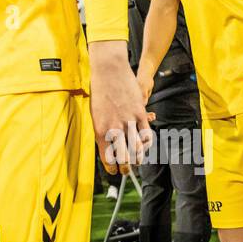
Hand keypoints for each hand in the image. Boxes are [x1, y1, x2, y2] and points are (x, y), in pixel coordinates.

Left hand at [88, 42, 153, 175]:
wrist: (109, 70)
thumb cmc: (99, 91)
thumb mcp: (95, 114)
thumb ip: (103, 131)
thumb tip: (108, 146)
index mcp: (100, 130)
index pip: (107, 158)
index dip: (112, 168)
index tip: (114, 171)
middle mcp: (114, 128)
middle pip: (124, 158)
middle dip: (126, 168)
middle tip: (127, 169)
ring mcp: (128, 121)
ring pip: (138, 150)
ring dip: (138, 159)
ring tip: (137, 161)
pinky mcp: (140, 113)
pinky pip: (147, 135)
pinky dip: (147, 144)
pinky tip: (144, 146)